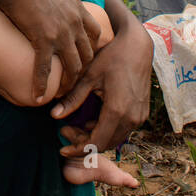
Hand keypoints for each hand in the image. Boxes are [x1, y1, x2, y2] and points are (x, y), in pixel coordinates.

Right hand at [0, 0, 100, 101]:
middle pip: (87, 54)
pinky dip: (42, 85)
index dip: (91, 48)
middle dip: (82, 71)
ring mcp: (61, 33)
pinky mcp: (44, 40)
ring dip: (68, 84)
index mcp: (77, 8)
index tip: (83, 58)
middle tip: (74, 82)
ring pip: (73, 66)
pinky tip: (38, 96)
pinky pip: (46, 69)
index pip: (95, 33)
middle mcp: (74, 23)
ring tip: (61, 95)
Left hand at [52, 17, 152, 154]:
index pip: (96, 142)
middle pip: (105, 144)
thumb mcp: (89, 76)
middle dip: (84, 142)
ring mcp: (139, 117)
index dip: (78, 149)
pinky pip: (122, 130)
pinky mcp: (142, 113)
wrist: (137, 47)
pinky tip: (92, 119)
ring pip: (114, 139)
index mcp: (117, 111)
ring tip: (76, 125)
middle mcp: (131, 118)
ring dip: (95, 137)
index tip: (63, 148)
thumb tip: (54, 115)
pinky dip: (106, 130)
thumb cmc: (112, 57)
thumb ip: (72, 98)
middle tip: (65, 130)